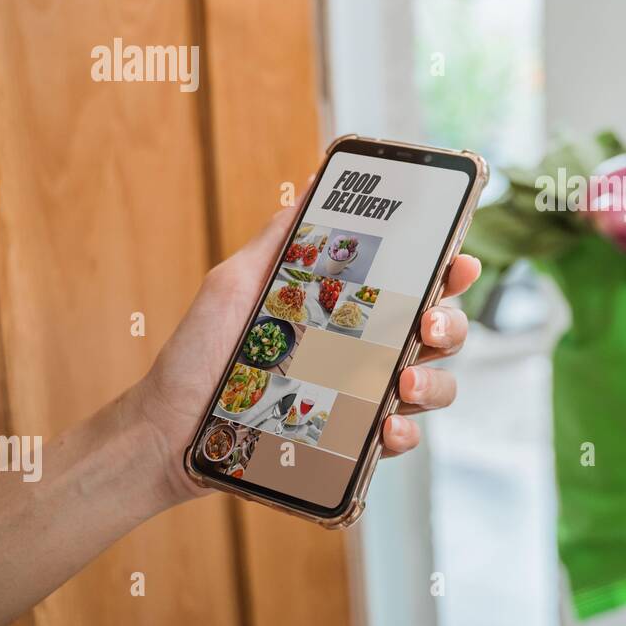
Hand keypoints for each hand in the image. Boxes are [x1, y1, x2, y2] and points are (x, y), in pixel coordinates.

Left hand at [123, 207, 481, 504]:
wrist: (166, 428)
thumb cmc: (198, 354)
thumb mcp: (235, 283)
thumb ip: (281, 238)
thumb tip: (315, 180)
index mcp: (351, 310)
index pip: (417, 285)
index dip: (449, 271)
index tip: (458, 261)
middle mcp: (367, 352)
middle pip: (441, 333)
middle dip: (452, 324)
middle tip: (428, 322)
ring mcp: (364, 399)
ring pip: (435, 386)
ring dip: (435, 381)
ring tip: (405, 380)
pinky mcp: (351, 445)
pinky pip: (399, 440)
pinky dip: (404, 433)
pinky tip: (386, 426)